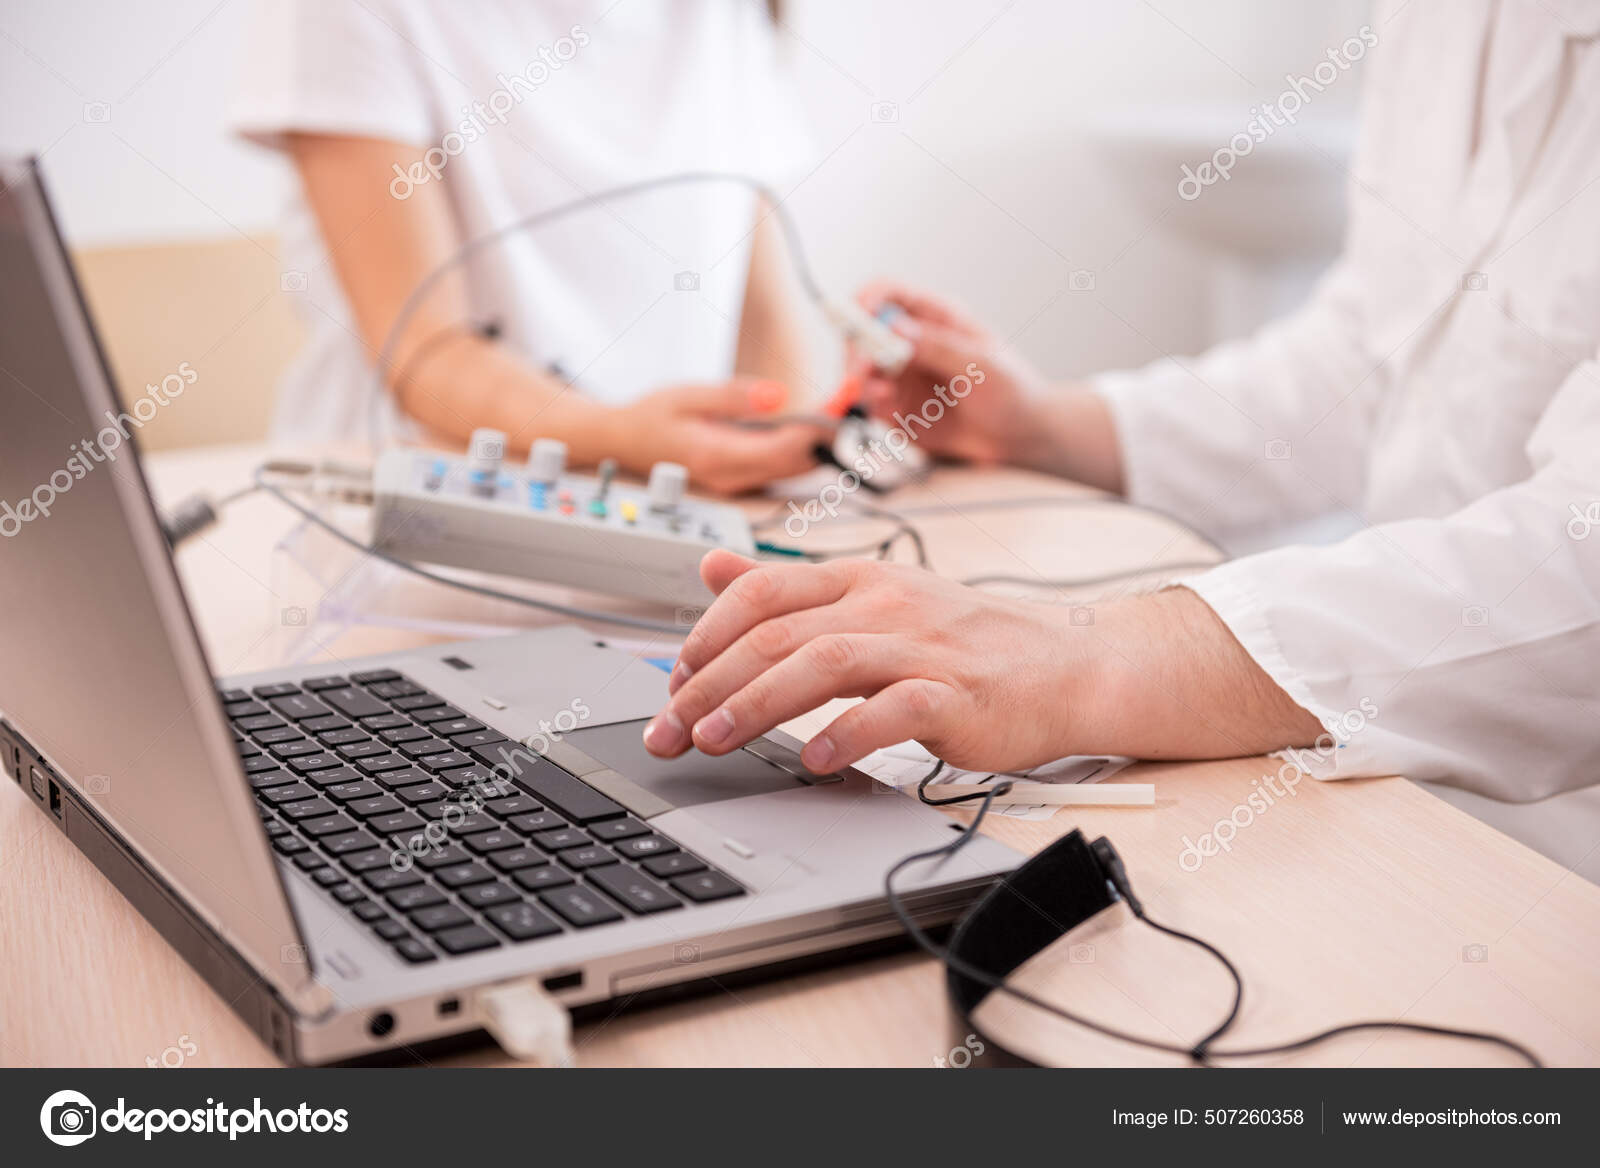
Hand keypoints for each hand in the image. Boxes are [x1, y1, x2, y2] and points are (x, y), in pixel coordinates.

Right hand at [610, 379, 827, 494]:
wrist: (623, 441)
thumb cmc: (651, 416)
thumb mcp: (688, 395)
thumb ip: (735, 397)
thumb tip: (780, 395)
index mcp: (719, 456)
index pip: (787, 448)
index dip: (821, 424)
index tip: (843, 396)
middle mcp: (733, 478)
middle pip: (799, 463)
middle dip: (829, 431)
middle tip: (852, 395)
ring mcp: (737, 483)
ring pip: (795, 469)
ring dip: (819, 440)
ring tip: (839, 403)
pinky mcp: (740, 478)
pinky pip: (781, 467)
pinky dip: (801, 445)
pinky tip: (811, 421)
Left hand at [642, 550, 1091, 772]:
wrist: (1067, 667)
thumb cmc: (966, 642)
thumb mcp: (873, 598)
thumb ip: (790, 587)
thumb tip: (711, 569)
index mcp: (858, 579)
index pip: (762, 591)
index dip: (705, 634)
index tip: (673, 683)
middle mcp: (885, 604)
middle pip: (777, 633)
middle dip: (711, 684)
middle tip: (670, 730)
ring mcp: (923, 646)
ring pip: (824, 662)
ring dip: (758, 704)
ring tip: (714, 741)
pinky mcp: (958, 694)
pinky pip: (896, 709)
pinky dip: (849, 734)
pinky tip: (814, 759)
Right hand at [851, 280, 1047, 465]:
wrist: (1021, 437)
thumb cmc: (1013, 392)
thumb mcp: (982, 366)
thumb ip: (938, 347)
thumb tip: (895, 328)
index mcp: (935, 318)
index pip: (887, 293)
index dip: (866, 301)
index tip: (859, 320)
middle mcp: (913, 343)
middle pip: (864, 331)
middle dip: (857, 348)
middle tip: (861, 369)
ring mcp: (904, 375)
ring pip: (862, 368)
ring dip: (862, 380)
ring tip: (881, 394)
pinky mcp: (899, 407)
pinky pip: (871, 402)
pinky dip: (872, 405)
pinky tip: (889, 409)